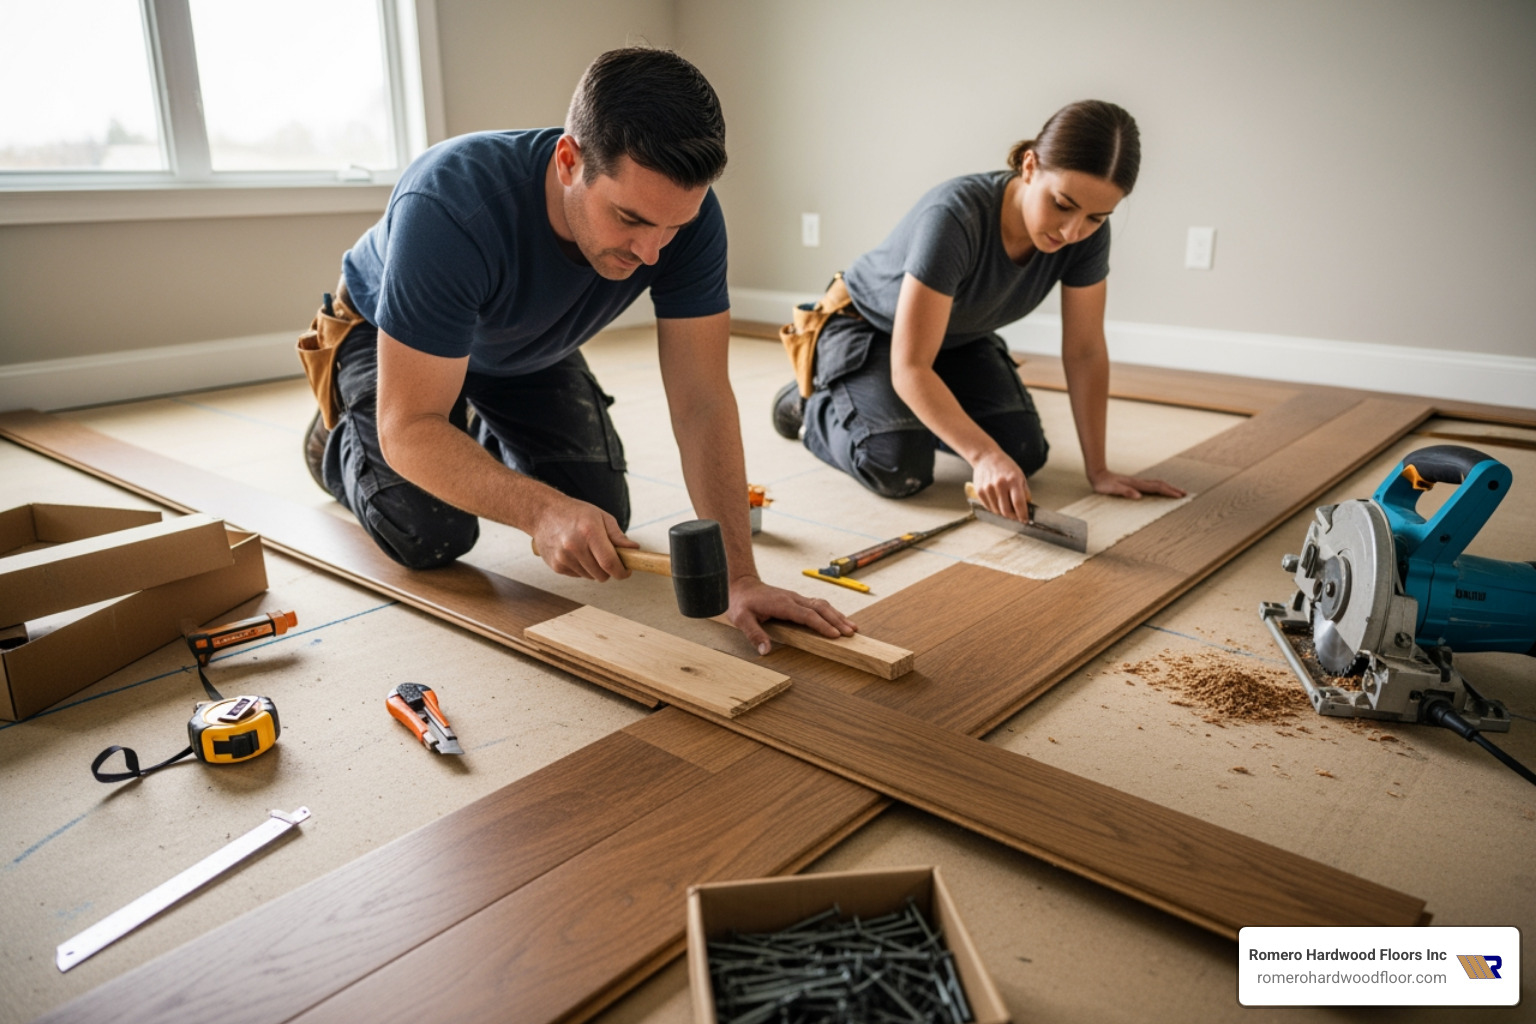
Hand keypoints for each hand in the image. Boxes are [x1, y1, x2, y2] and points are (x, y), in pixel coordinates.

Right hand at [530, 495, 637, 580]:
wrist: (544, 513)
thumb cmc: (575, 513)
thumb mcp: (600, 517)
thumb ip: (617, 536)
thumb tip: (633, 549)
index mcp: (589, 532)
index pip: (610, 562)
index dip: (621, 572)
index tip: (626, 571)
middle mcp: (575, 546)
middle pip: (601, 574)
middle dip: (610, 570)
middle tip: (608, 558)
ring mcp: (563, 558)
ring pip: (590, 577)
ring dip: (595, 569)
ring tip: (589, 551)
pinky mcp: (556, 566)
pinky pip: (578, 575)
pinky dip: (582, 568)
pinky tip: (576, 554)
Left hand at [726, 576, 856, 655]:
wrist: (742, 585)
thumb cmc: (741, 603)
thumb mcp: (742, 619)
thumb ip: (754, 634)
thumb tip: (766, 651)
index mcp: (782, 604)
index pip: (807, 615)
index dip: (822, 625)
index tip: (835, 634)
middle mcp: (793, 599)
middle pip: (820, 608)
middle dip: (837, 620)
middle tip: (851, 633)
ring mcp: (796, 598)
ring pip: (822, 604)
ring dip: (837, 615)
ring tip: (852, 627)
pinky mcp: (797, 600)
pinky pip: (818, 605)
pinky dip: (831, 612)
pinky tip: (839, 620)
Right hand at [970, 452, 1031, 520]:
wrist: (986, 457)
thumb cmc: (1005, 466)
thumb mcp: (1020, 475)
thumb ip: (1024, 492)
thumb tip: (1027, 508)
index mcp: (1013, 480)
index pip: (1019, 503)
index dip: (1023, 515)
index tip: (1025, 520)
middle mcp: (1000, 484)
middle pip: (1007, 511)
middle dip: (1013, 517)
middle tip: (1016, 516)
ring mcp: (988, 489)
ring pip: (997, 511)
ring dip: (1003, 513)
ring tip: (1006, 507)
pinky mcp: (979, 492)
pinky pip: (988, 507)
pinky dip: (994, 508)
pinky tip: (997, 502)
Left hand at [1088, 468, 1186, 499]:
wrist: (1097, 474)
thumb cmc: (1103, 484)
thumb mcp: (1112, 490)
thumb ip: (1125, 492)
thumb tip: (1139, 496)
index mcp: (1136, 484)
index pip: (1156, 488)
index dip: (1168, 492)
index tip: (1179, 496)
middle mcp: (1139, 482)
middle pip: (1160, 484)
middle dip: (1173, 489)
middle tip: (1185, 494)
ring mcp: (1137, 482)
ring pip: (1157, 484)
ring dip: (1168, 487)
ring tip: (1177, 491)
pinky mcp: (1134, 484)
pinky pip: (1151, 485)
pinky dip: (1160, 487)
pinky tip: (1161, 490)